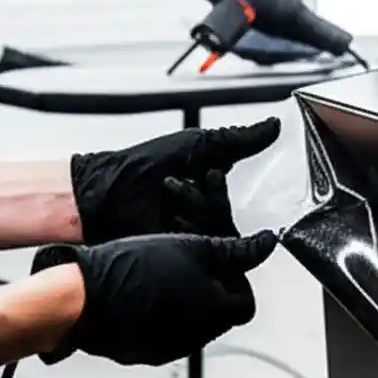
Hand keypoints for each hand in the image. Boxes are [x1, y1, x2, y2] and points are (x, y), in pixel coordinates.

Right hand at [31, 231, 276, 364]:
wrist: (81, 298)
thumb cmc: (133, 268)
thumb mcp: (192, 246)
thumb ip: (235, 250)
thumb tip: (268, 242)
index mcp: (216, 311)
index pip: (246, 302)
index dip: (236, 280)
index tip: (216, 263)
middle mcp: (198, 336)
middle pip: (221, 315)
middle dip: (212, 290)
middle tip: (187, 265)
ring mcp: (171, 349)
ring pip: (194, 325)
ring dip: (188, 303)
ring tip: (160, 277)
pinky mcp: (145, 354)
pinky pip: (166, 335)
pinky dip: (163, 317)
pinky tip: (142, 295)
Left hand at [70, 119, 279, 243]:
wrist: (104, 195)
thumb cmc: (140, 166)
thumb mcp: (196, 145)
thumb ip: (238, 139)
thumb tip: (274, 125)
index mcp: (210, 183)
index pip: (243, 190)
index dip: (230, 183)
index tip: (215, 173)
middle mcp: (205, 210)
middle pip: (231, 212)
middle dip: (209, 197)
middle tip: (192, 182)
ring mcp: (195, 233)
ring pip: (219, 230)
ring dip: (194, 209)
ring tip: (169, 195)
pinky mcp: (185, 253)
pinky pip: (206, 249)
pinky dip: (188, 231)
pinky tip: (170, 219)